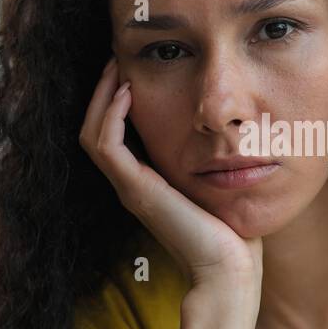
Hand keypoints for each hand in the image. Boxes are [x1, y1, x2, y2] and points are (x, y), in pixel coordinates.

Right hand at [80, 56, 262, 287]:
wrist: (230, 270)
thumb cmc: (234, 233)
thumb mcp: (221, 185)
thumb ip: (216, 161)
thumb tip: (235, 130)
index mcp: (146, 184)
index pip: (113, 135)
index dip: (115, 101)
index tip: (132, 69)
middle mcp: (131, 185)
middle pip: (94, 129)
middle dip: (103, 91)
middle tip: (117, 58)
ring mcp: (129, 189)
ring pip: (92, 133)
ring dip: (102, 96)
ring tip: (117, 66)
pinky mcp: (136, 191)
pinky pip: (106, 145)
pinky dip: (111, 114)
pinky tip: (127, 91)